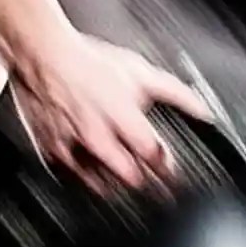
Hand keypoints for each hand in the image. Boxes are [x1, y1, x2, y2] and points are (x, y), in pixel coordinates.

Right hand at [9, 34, 211, 193]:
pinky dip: (84, 179)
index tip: (175, 180)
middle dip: (146, 186)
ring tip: (124, 185)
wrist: (43, 55)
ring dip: (116, 188)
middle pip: (130, 180)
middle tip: (155, 191)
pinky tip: (91, 177)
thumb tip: (203, 110)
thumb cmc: (89, 62)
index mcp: (126, 121)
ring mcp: (74, 149)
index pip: (156, 159)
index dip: (169, 173)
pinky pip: (71, 176)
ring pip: (100, 185)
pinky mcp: (52, 152)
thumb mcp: (141, 73)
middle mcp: (101, 140)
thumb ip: (177, 94)